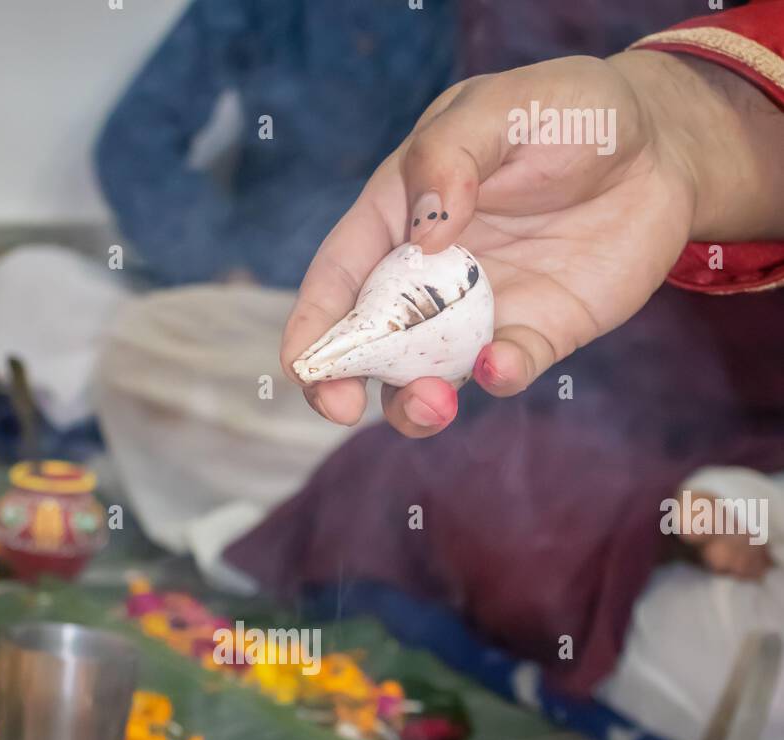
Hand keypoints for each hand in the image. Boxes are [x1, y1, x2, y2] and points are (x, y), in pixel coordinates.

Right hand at [282, 51, 783, 436]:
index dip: (311, 328)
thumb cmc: (567, 113)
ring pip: (424, 378)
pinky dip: (496, 378)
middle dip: (342, 385)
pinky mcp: (533, 336)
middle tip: (342, 408)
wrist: (660, 147)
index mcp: (397, 218)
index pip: (337, 281)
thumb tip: (424, 232)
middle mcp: (427, 277)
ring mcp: (478, 314)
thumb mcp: (501, 107)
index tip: (304, 368)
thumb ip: (449, 155)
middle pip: (366, 346)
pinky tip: (501, 366)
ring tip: (431, 402)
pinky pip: (503, 371)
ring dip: (413, 403)